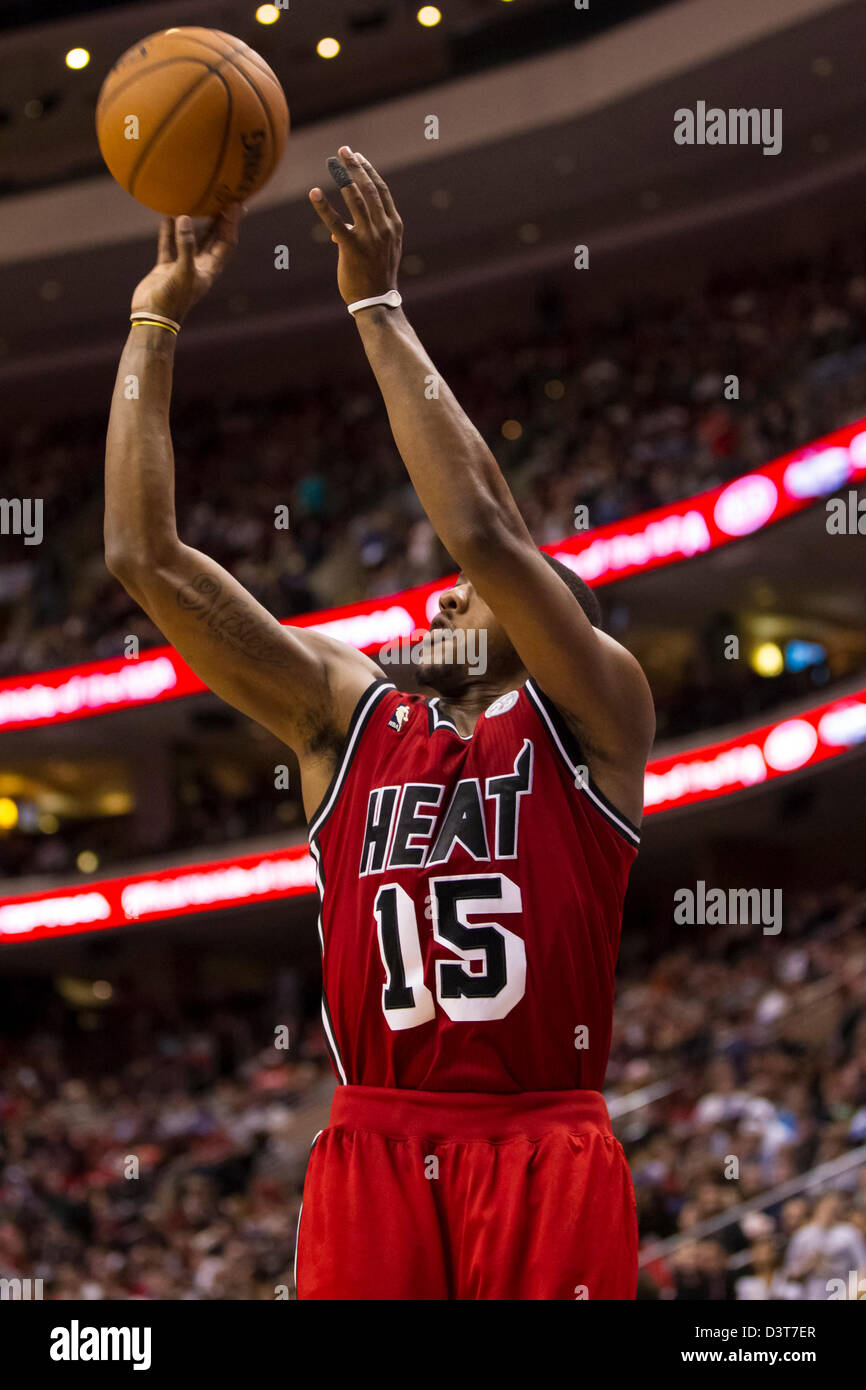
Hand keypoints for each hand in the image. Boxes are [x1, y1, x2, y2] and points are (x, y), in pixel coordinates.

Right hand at [130, 205, 243, 324]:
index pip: (226, 243)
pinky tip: (167, 215)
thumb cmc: (172, 299)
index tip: (235, 204)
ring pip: (192, 239)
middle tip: (226, 198)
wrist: (152, 317)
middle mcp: (199, 266)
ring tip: (200, 202)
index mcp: (210, 270)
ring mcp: (183, 266)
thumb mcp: (183, 271)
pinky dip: (169, 231)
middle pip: (214, 239)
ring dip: (196, 223)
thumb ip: (186, 245)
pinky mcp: (166, 267)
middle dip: (220, 220)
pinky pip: (169, 244)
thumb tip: (185, 218)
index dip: (232, 224)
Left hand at [309, 147, 402, 304]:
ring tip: (334, 162)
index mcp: (394, 225)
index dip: (369, 171)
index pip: (381, 190)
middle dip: (355, 167)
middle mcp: (384, 228)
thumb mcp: (381, 251)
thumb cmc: (377, 275)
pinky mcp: (352, 249)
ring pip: (357, 200)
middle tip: (344, 150)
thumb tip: (335, 232)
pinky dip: (324, 207)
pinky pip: (336, 223)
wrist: (377, 301)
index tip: (358, 157)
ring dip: (344, 177)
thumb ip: (365, 235)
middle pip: (369, 189)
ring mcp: (370, 238)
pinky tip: (314, 192)